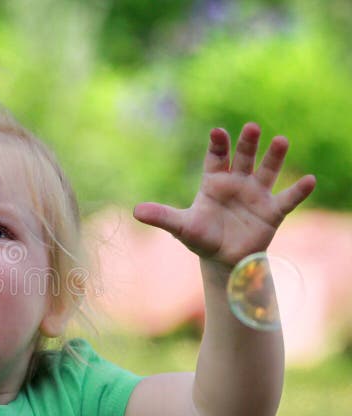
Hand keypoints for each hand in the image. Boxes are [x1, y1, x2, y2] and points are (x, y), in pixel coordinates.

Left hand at [133, 123, 315, 267]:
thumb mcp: (181, 227)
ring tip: (281, 140)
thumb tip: (135, 212)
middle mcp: (237, 182)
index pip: (216, 158)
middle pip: (243, 158)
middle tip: (251, 127)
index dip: (217, 145)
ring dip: (274, 157)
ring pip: (267, 171)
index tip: (217, 132)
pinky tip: (309, 180)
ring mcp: (256, 194)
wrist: (224, 259)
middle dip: (247, 143)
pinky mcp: (272, 211)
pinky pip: (287, 199)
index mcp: (213, 181)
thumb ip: (162, 217)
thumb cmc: (202, 237)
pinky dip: (298, 191)